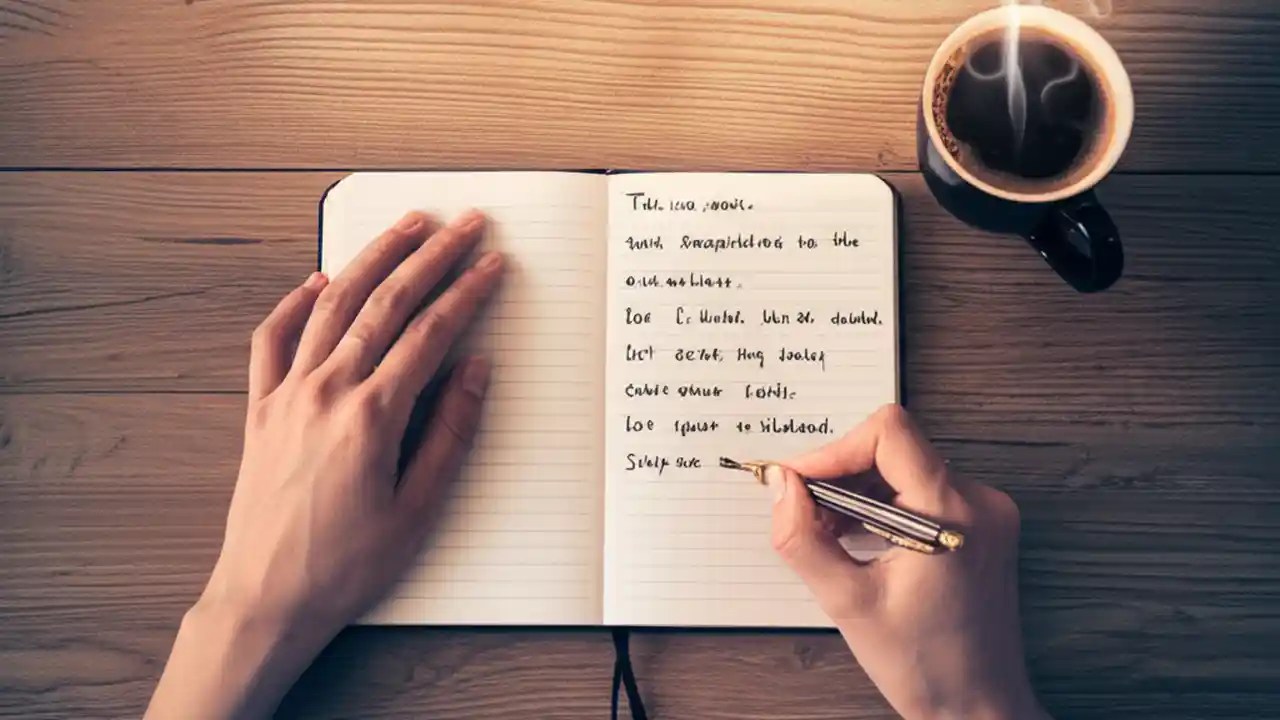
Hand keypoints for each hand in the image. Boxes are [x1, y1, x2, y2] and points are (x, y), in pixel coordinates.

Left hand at [147, 209, 504, 718]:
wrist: (267, 598)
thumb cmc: (344, 566)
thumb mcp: (417, 510)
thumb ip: (450, 433)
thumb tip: (474, 370)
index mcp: (372, 416)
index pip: (430, 333)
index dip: (467, 292)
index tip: (491, 263)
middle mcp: (326, 391)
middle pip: (386, 303)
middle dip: (430, 256)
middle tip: (462, 224)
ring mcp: (287, 395)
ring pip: (333, 305)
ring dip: (372, 260)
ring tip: (404, 227)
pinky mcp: (260, 409)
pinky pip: (273, 339)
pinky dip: (295, 302)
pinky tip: (317, 281)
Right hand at [771, 405, 1047, 719]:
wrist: (979, 707)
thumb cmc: (927, 666)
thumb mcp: (848, 603)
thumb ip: (803, 539)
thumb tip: (782, 487)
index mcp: (951, 512)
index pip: (889, 432)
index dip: (834, 450)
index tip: (800, 481)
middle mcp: (977, 501)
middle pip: (892, 448)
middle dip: (838, 475)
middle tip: (804, 513)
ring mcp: (984, 511)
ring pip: (903, 467)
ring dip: (857, 492)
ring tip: (828, 536)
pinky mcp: (980, 524)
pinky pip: (920, 490)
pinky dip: (881, 505)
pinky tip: (857, 540)